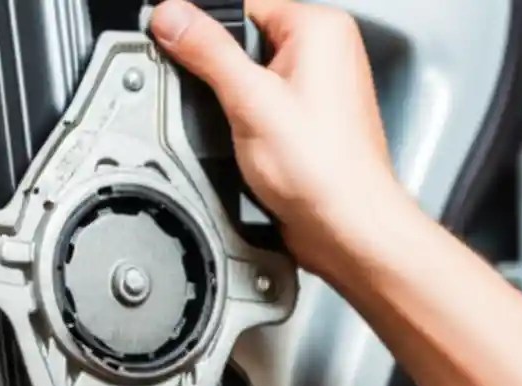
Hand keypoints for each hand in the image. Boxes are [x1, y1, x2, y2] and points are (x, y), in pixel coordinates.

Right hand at [151, 0, 409, 280]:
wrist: (349, 228)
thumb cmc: (324, 171)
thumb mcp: (249, 102)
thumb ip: (207, 52)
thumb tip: (172, 16)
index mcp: (320, 29)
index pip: (243, 4)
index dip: (206, 31)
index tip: (182, 53)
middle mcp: (327, 52)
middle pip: (245, 41)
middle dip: (223, 75)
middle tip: (228, 107)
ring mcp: (321, 87)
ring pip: (253, 77)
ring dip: (236, 103)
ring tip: (248, 132)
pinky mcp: (311, 119)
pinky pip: (266, 105)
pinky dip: (250, 123)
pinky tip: (257, 147)